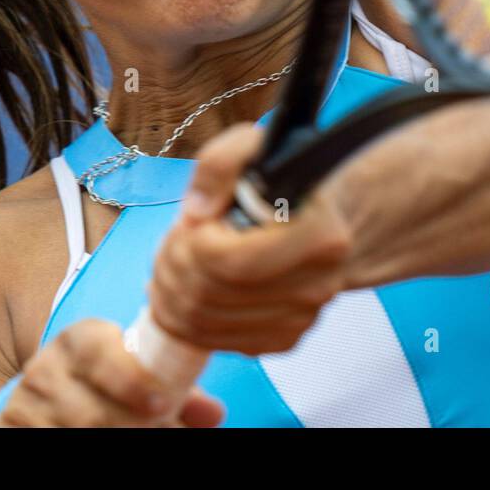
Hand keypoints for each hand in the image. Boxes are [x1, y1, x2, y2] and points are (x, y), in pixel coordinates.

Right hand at [0, 318, 224, 426]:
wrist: (46, 403)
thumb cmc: (104, 383)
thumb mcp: (135, 377)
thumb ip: (177, 389)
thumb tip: (213, 412)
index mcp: (79, 340)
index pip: (98, 352)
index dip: (131, 379)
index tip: (162, 402)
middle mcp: (46, 370)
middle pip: (91, 411)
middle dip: (134, 427)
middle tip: (164, 431)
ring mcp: (25, 406)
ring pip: (76, 432)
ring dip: (115, 440)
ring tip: (142, 437)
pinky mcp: (11, 428)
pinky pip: (52, 443)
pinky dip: (85, 448)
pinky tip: (106, 444)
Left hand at [146, 122, 354, 354]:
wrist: (322, 218)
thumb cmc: (285, 180)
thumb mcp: (254, 147)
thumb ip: (220, 164)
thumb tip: (195, 211)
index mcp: (319, 236)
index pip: (232, 262)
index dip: (191, 244)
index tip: (186, 220)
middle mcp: (316, 285)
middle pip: (213, 296)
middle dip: (173, 267)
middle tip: (167, 241)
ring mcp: (301, 318)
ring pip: (207, 324)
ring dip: (171, 294)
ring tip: (168, 262)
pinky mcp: (284, 338)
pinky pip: (218, 342)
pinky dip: (186, 320)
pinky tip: (182, 289)